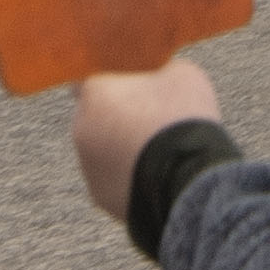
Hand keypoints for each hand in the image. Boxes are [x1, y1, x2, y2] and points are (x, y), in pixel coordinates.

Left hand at [71, 56, 221, 223]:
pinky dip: (129, 176)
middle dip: (119, 117)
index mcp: (94, 93)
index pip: (93, 79)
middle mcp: (81, 128)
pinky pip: (114, 179)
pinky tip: (156, 175)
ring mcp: (89, 166)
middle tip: (152, 120)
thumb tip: (158, 77)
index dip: (116, 84)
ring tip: (159, 152)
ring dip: (122, 149)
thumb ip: (157, 72)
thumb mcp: (180, 74)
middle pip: (97, 117)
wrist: (188, 180)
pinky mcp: (101, 196)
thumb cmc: (182, 119)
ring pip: (103, 151)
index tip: (136, 87)